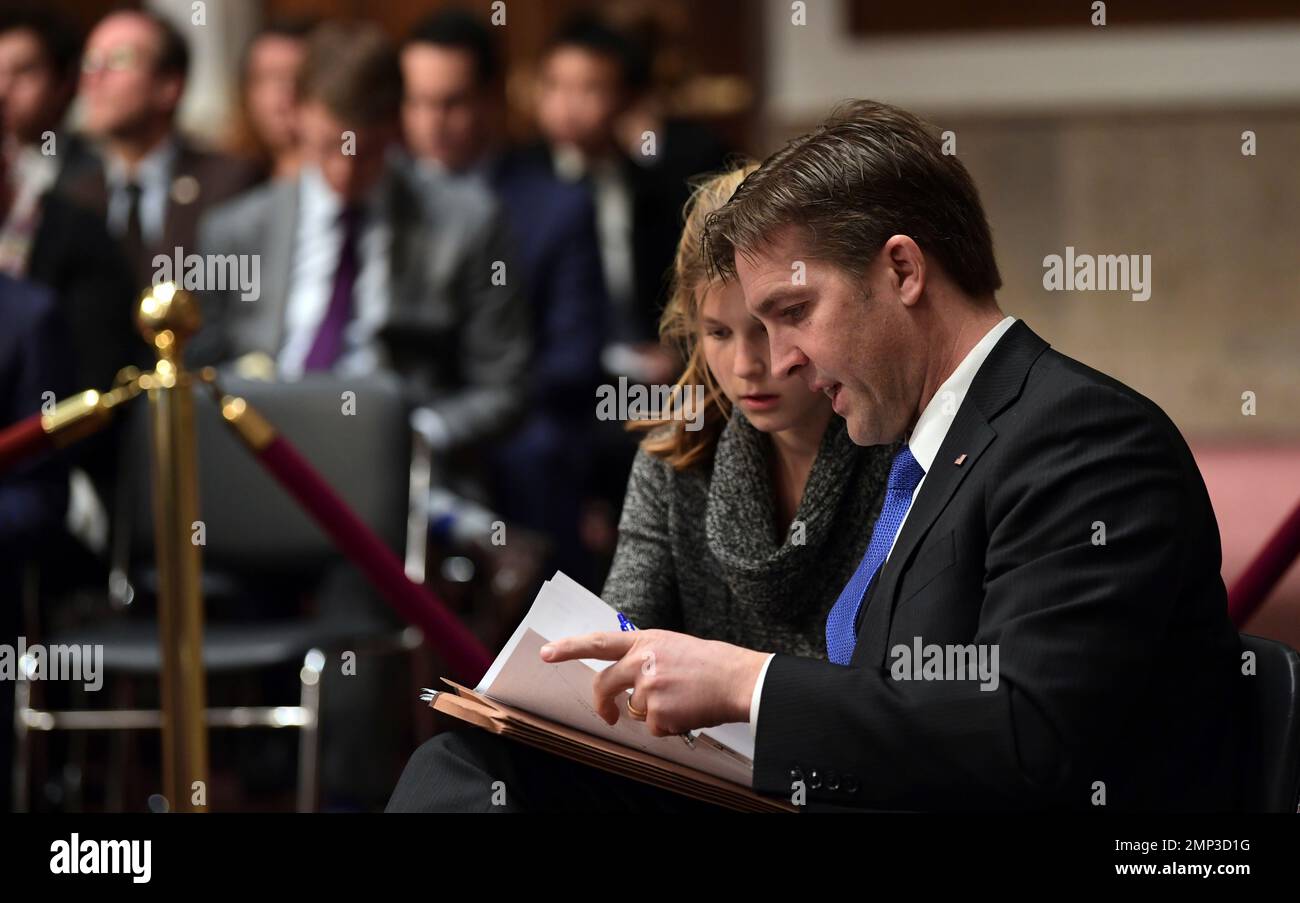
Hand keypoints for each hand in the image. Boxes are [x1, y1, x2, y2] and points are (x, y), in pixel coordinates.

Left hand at [540, 630, 768, 736]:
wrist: (738, 678)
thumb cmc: (711, 663)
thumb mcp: (673, 646)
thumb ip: (646, 656)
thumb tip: (628, 679)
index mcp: (646, 640)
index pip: (599, 642)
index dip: (570, 648)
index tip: (547, 653)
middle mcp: (642, 661)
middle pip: (604, 685)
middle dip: (603, 704)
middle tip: (610, 715)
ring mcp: (648, 687)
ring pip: (634, 711)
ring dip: (654, 714)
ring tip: (683, 700)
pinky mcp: (658, 712)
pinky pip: (654, 728)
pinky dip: (669, 726)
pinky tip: (688, 712)